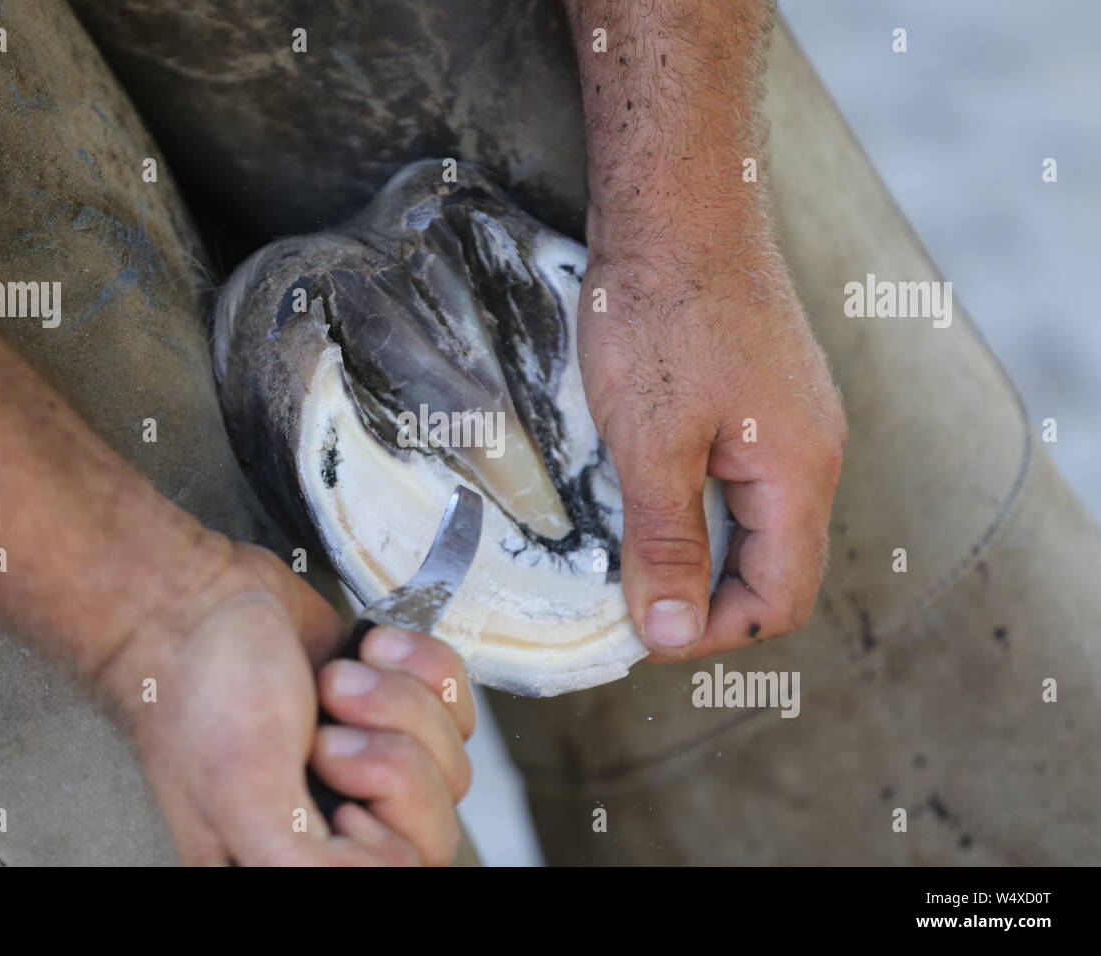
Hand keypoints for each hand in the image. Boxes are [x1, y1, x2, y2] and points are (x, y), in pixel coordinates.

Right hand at [95, 541, 473, 865]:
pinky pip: (457, 702)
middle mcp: (342, 824)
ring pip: (452, 758)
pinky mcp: (397, 707)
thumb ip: (307, 865)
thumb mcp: (244, 798)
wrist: (201, 596)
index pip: (401, 869)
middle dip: (390, 750)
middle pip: (439, 820)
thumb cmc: (202, 693)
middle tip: (326, 725)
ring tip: (333, 681)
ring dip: (398, 700)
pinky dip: (419, 663)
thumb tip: (377, 873)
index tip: (327, 769)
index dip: (384, 819)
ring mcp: (375, 764)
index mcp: (302, 862)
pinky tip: (365, 652)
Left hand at [578, 234, 846, 659]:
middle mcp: (813, 453)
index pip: (782, 599)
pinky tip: (641, 494)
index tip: (641, 631)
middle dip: (704, 598)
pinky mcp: (761, 393)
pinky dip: (694, 505)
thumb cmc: (663, 314)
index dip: (713, 632)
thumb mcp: (651, 443)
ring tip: (626, 555)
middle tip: (626, 602)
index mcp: (801, 475)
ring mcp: (791, 419)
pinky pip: (739, 478)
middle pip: (774, 566)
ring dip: (696, 551)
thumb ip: (666, 541)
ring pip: (753, 522)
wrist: (677, 203)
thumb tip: (671, 631)